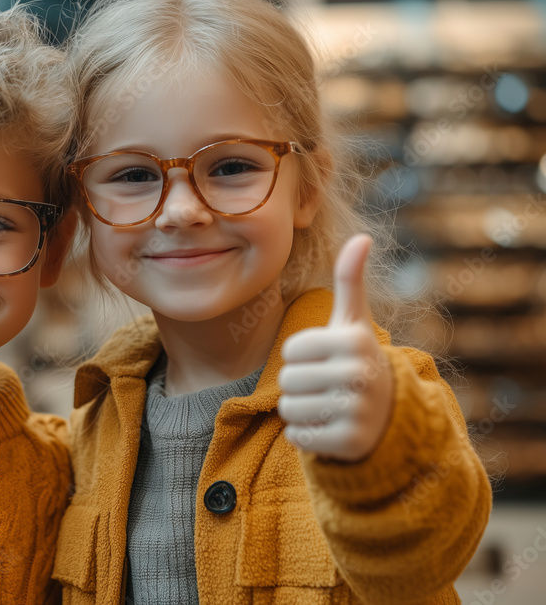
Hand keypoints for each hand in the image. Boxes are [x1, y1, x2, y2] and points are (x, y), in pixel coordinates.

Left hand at [278, 234, 394, 461]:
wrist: (390, 416)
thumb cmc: (358, 359)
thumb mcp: (354, 321)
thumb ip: (351, 279)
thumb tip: (362, 236)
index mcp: (355, 341)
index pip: (289, 350)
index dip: (300, 357)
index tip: (326, 360)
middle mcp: (360, 374)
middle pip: (287, 379)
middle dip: (299, 385)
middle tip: (328, 387)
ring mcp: (358, 411)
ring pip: (289, 409)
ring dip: (301, 410)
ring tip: (329, 406)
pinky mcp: (351, 443)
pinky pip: (298, 437)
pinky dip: (306, 436)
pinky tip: (330, 428)